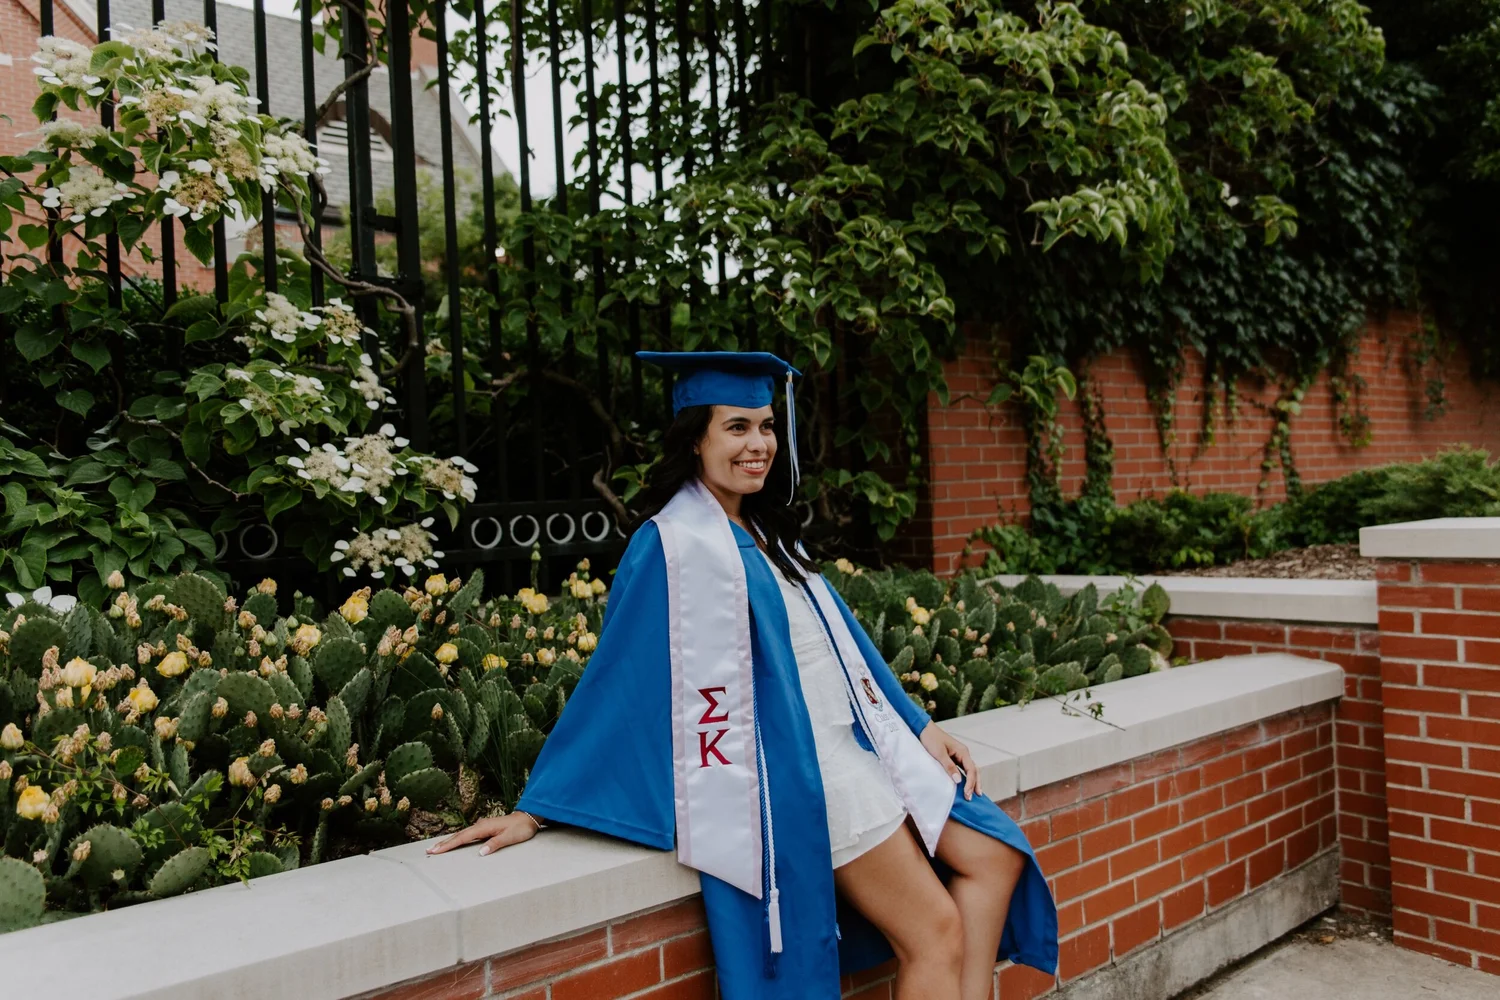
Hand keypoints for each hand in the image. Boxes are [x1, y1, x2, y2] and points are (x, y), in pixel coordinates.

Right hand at [425, 811, 539, 856]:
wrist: (528, 818)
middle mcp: (480, 825)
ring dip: (449, 841)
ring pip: (461, 835)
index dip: (448, 845)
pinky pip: (467, 834)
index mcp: (483, 827)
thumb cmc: (520, 828)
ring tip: (437, 848)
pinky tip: (454, 842)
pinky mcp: (485, 828)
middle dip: (443, 844)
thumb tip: (481, 852)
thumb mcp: (509, 837)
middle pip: (458, 836)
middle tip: (429, 851)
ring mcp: (482, 826)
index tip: (436, 851)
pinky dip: (458, 839)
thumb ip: (495, 844)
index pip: (462, 838)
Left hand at [919, 723, 978, 800]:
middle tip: (973, 797)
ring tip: (972, 794)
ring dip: (972, 781)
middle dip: (975, 784)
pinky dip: (965, 777)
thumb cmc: (931, 739)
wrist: (923, 729)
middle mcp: (963, 753)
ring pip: (970, 770)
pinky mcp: (953, 757)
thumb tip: (958, 781)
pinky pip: (962, 769)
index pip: (971, 770)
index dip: (970, 783)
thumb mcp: (939, 753)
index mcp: (962, 751)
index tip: (967, 794)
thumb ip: (949, 766)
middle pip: (974, 770)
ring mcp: (959, 755)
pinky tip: (964, 785)